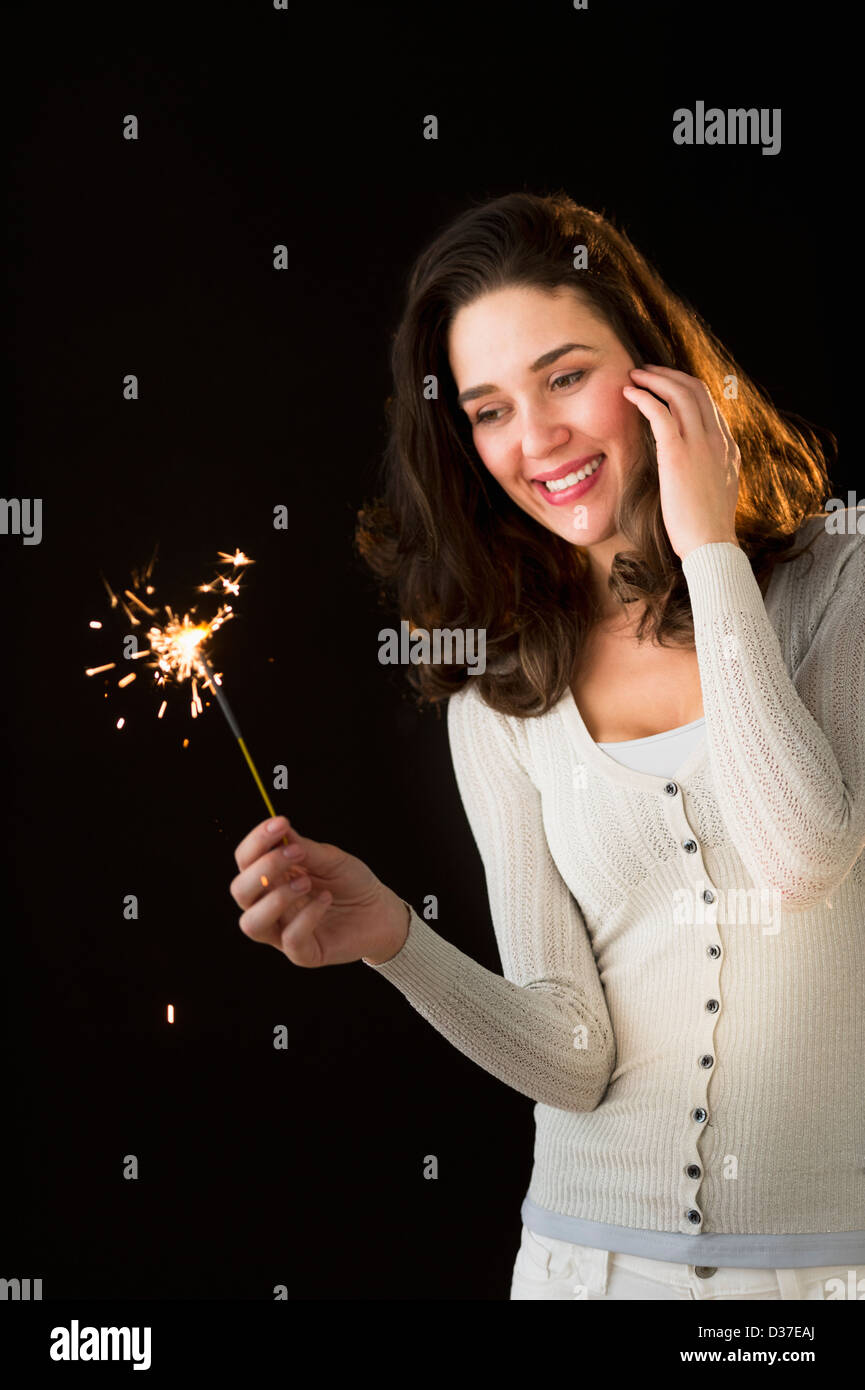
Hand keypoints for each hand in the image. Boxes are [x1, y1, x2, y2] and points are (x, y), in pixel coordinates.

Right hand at [229, 816, 409, 966]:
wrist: (381, 912)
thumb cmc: (352, 883)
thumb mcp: (331, 859)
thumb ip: (304, 848)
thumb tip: (280, 829)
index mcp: (272, 878)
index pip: (245, 860)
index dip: (256, 842)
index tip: (280, 823)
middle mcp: (269, 906)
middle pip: (240, 891)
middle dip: (264, 868)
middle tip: (296, 853)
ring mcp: (283, 932)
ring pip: (252, 924)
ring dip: (276, 898)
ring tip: (307, 882)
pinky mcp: (303, 954)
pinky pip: (290, 940)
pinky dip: (307, 917)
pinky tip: (326, 899)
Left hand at [622, 365, 740, 560]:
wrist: (710, 545)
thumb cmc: (706, 528)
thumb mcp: (716, 492)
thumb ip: (709, 471)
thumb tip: (694, 467)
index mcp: (727, 448)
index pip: (709, 404)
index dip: (685, 388)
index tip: (665, 386)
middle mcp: (717, 439)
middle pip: (696, 390)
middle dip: (670, 375)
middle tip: (647, 371)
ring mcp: (700, 444)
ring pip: (680, 393)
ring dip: (655, 379)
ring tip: (635, 375)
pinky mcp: (678, 453)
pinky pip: (661, 412)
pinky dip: (645, 396)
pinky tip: (629, 392)